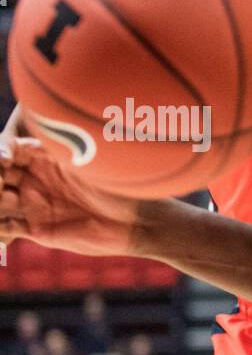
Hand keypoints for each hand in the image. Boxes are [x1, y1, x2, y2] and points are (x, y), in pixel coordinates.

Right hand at [0, 138, 144, 255]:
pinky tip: (3, 224)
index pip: (9, 148)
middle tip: (1, 184)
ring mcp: (33, 204)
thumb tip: (49, 125)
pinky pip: (5, 227)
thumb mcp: (91, 162)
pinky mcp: (36, 229)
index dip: (1, 151)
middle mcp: (33, 179)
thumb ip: (67, 148)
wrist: (134, 222)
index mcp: (43, 157)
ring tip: (6, 199)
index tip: (6, 160)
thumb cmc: (118, 185)